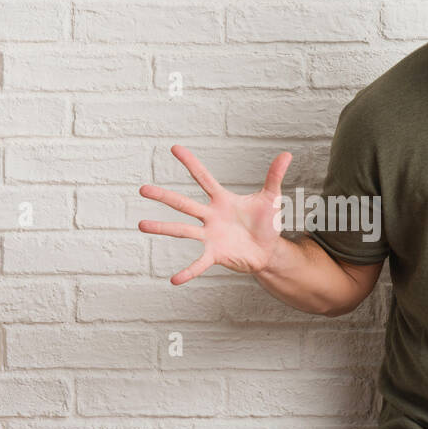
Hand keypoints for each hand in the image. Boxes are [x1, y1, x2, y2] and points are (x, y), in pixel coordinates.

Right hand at [138, 145, 292, 284]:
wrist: (269, 250)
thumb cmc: (266, 222)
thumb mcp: (271, 198)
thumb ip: (274, 176)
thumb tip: (287, 154)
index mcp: (222, 200)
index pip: (203, 178)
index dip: (190, 163)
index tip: (174, 148)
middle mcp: (210, 216)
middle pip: (183, 203)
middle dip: (163, 196)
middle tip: (142, 189)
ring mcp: (210, 235)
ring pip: (182, 230)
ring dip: (162, 228)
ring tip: (141, 225)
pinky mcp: (215, 254)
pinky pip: (198, 263)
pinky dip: (187, 272)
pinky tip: (174, 280)